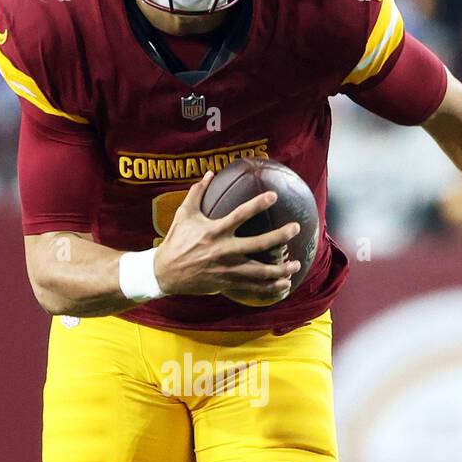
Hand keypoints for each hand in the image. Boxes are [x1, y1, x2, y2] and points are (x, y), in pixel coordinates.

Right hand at [154, 170, 301, 300]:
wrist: (165, 273)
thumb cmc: (176, 241)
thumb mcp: (183, 214)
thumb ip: (197, 192)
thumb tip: (209, 173)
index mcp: (214, 231)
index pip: (240, 215)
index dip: (258, 204)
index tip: (274, 196)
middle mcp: (223, 251)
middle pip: (258, 244)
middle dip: (280, 236)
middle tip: (296, 228)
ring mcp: (227, 269)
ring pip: (260, 272)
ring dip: (280, 269)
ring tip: (296, 264)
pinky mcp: (227, 283)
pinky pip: (253, 287)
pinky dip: (270, 288)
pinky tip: (284, 284)